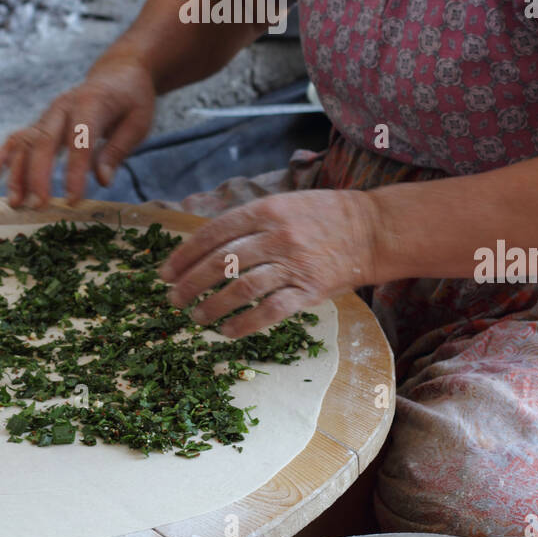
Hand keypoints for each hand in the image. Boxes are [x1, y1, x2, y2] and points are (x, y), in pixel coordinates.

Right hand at [0, 53, 155, 206]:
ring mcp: (48, 113)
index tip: (73, 199)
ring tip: (16, 202)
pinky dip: (2, 157)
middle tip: (39, 206)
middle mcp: (63, 106)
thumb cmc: (132, 99)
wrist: (117, 72)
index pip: (80, 139)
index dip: (75, 170)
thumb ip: (118, 150)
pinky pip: (17, 139)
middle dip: (39, 175)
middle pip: (44, 140)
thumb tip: (102, 181)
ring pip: (25, 142)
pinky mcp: (41, 122)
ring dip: (17, 172)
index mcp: (92, 103)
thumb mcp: (138, 122)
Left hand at [159, 190, 382, 337]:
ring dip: (213, 307)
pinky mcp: (309, 289)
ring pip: (241, 289)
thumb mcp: (283, 204)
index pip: (213, 233)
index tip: (165, 272)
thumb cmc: (322, 216)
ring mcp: (293, 263)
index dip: (185, 255)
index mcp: (265, 210)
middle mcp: (276, 235)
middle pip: (221, 262)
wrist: (372, 230)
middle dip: (190, 284)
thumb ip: (248, 220)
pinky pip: (270, 311)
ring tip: (197, 318)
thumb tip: (205, 242)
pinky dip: (245, 324)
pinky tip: (228, 333)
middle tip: (173, 299)